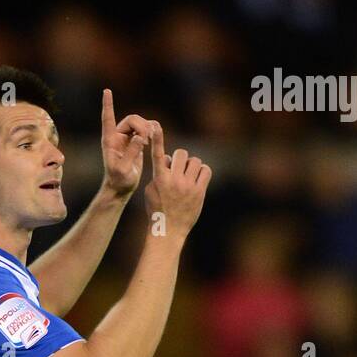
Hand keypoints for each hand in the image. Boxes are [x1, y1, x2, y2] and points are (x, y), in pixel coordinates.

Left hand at [101, 88, 155, 197]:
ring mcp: (127, 138)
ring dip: (147, 128)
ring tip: (150, 142)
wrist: (122, 187)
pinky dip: (152, 130)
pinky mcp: (136, 142)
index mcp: (110, 140)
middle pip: (131, 119)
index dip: (108, 104)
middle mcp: (117, 136)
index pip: (108, 119)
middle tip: (147, 141)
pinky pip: (145, 129)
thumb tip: (140, 138)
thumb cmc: (119, 181)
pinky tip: (155, 137)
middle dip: (141, 126)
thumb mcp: (123, 170)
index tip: (106, 91)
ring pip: (140, 123)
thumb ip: (131, 153)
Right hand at [143, 123, 211, 237]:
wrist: (168, 231)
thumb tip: (167, 159)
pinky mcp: (199, 192)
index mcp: (159, 179)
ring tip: (188, 175)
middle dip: (180, 159)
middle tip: (178, 169)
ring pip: (195, 161)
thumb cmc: (157, 210)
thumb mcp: (150, 191)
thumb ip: (158, 173)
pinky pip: (206, 170)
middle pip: (181, 153)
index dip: (157, 139)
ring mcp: (188, 187)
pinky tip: (197, 179)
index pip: (157, 154)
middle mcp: (174, 181)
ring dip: (191, 165)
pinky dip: (202, 172)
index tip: (155, 126)